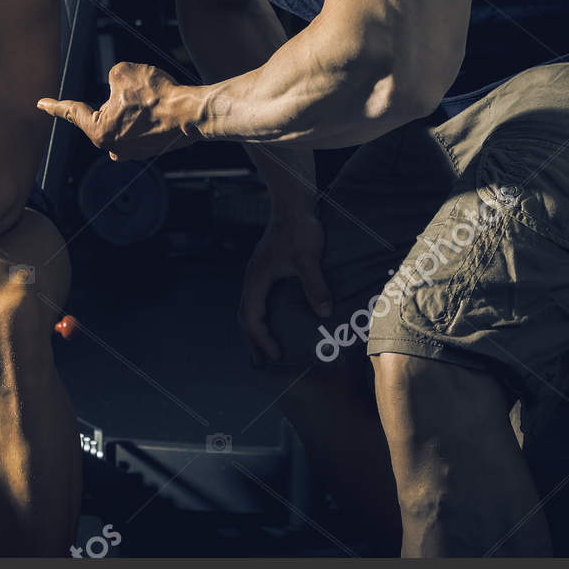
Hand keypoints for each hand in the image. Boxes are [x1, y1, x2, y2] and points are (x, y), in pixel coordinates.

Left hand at [37, 62, 192, 160]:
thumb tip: (118, 89)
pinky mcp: (150, 150)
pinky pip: (141, 127)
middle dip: (116, 99)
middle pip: (103, 115)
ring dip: (133, 108)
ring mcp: (132, 153)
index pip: (72, 113)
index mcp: (98, 132)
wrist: (190, 114)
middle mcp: (112, 148)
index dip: (55, 106)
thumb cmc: (155, 93)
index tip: (41, 104)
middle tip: (137, 91)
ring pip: (124, 120)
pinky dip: (146, 116)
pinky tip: (160, 108)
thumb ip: (111, 78)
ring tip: (152, 99)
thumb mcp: (122, 72)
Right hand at [236, 211, 329, 364]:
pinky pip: (256, 298)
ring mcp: (256, 272)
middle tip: (262, 364)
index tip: (277, 357)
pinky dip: (260, 315)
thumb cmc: (300, 229)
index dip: (263, 340)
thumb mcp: (310, 259)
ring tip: (263, 348)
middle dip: (252, 341)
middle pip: (245, 317)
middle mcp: (252, 278)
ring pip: (248, 307)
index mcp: (257, 279)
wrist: (292, 204)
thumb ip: (315, 286)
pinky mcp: (264, 267)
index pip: (253, 318)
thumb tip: (323, 313)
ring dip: (254, 329)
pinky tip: (272, 320)